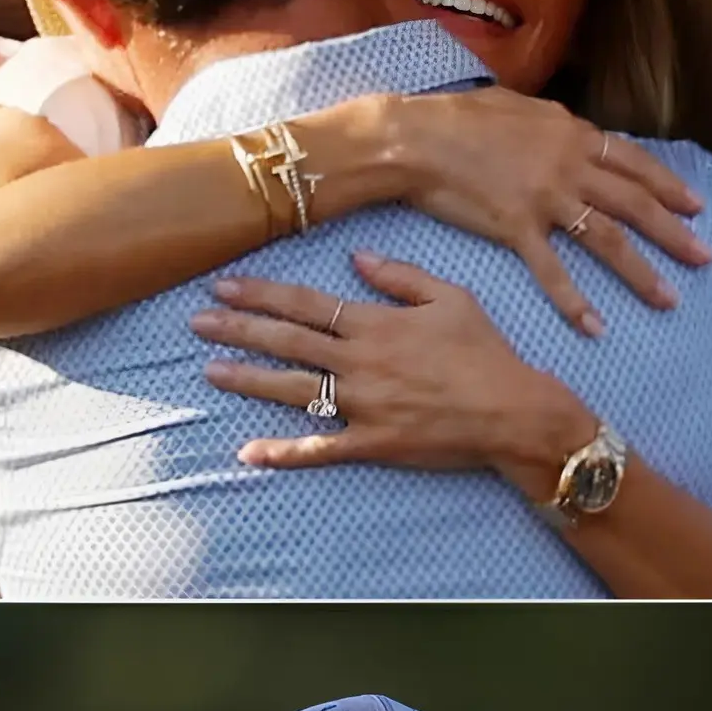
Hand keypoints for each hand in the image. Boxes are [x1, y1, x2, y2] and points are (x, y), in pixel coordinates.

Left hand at [190, 252, 595, 495]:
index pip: (306, 304)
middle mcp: (361, 362)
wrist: (516, 410)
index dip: (261, 294)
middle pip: (287, 341)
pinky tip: (247, 452)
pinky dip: (282, 452)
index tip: (223, 286)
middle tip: (195, 321)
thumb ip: (400, 277)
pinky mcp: (371, 442)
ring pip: (292, 388)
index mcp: (376, 324)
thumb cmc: (486, 352)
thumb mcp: (452, 298)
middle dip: (238, 329)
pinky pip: (319, 448)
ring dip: (247, 378)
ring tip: (209, 369)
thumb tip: (355, 258)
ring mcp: (362, 404)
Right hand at [382, 87, 709, 333]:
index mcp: (573, 135)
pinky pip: (552, 270)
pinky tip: (593, 324)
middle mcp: (570, 167)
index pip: (634, 163)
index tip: (694, 206)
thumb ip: (550, 124)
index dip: (668, 185)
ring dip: (640, 271)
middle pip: (635, 203)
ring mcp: (546, 199)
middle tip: (703, 256)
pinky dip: (574, 300)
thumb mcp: (519, 108)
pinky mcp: (516, 228)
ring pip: (606, 238)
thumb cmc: (458, 119)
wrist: (419, 140)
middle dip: (673, 232)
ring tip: (668, 297)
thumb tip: (564, 130)